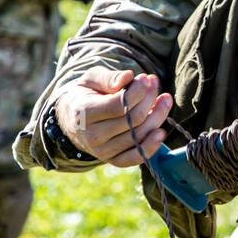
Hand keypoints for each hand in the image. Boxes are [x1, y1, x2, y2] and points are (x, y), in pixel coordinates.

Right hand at [55, 68, 171, 167]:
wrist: (74, 119)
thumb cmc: (87, 95)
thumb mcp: (91, 80)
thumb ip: (109, 77)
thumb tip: (129, 77)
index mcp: (84, 112)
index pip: (119, 105)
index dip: (138, 91)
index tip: (145, 78)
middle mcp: (92, 135)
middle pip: (133, 119)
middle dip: (150, 99)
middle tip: (155, 85)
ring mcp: (102, 151)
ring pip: (139, 135)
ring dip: (157, 117)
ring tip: (164, 100)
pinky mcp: (113, 160)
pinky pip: (135, 157)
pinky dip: (151, 146)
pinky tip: (161, 131)